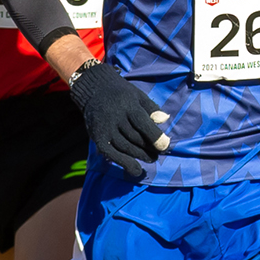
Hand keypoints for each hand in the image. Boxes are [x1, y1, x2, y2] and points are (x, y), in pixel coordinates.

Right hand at [68, 62, 167, 178]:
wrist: (94, 89)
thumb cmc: (122, 94)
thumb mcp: (138, 95)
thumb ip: (152, 108)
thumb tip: (164, 120)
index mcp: (127, 104)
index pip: (142, 123)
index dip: (155, 137)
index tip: (165, 146)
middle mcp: (114, 116)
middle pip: (135, 137)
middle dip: (149, 148)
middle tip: (159, 154)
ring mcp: (104, 127)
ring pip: (124, 146)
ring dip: (139, 156)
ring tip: (151, 159)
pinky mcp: (97, 136)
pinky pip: (110, 153)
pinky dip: (123, 163)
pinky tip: (135, 170)